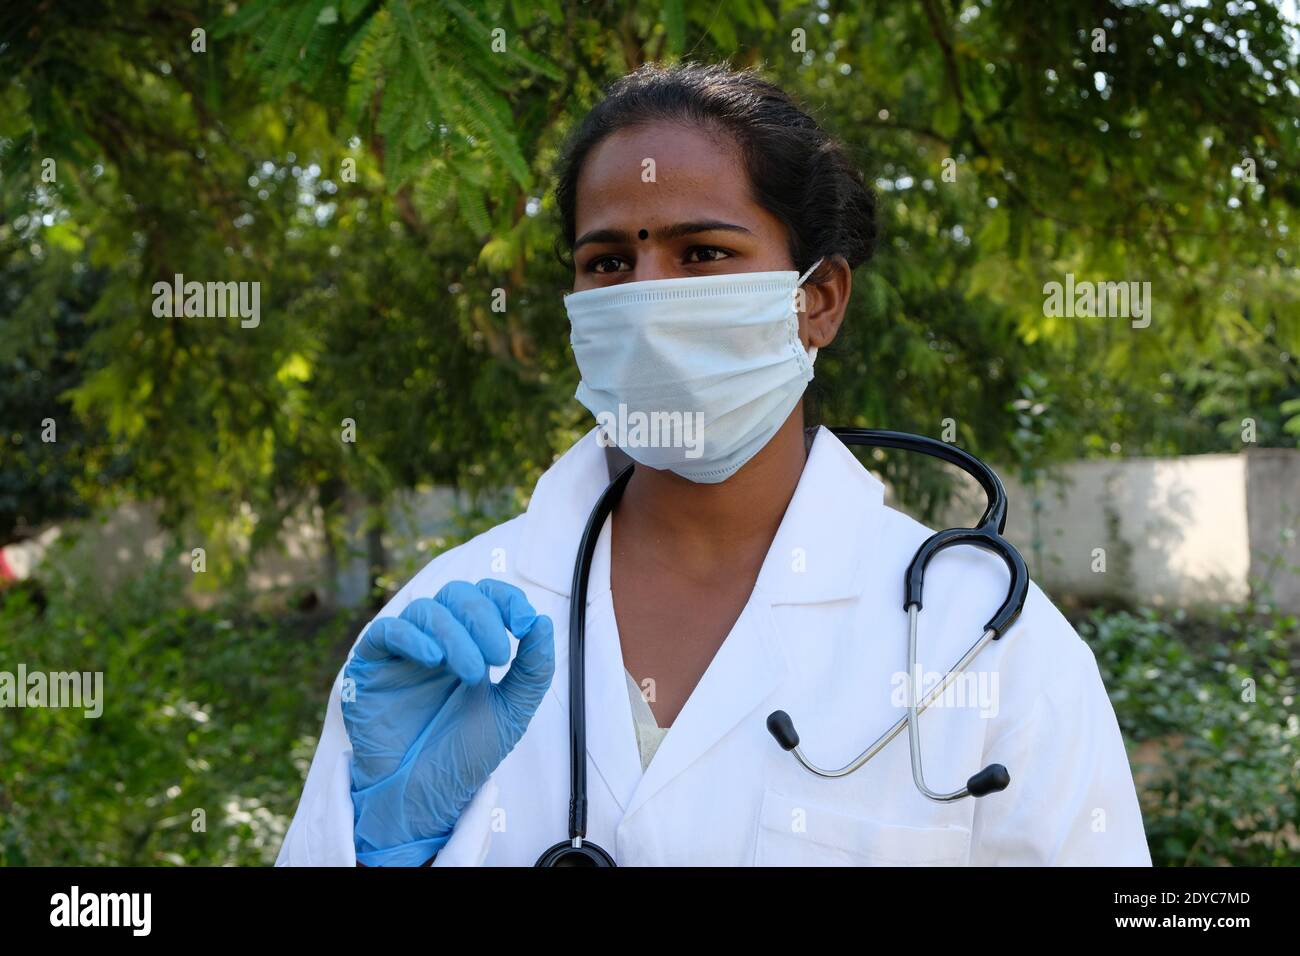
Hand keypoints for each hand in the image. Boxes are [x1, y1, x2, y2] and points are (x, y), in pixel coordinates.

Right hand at [342, 579, 553, 865]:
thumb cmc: (465, 754)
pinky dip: (412, 637)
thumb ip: (533, 670)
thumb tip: (543, 622)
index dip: (506, 600)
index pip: (487, 597)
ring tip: (472, 673)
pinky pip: (386, 632)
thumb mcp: (511, 712)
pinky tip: (433, 659)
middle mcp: (437, 639)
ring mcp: (403, 650)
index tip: (524, 624)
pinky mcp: (371, 665)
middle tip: (498, 658)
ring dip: (454, 634)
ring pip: (426, 610)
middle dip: (482, 618)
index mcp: (471, 642)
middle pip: (457, 595)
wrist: (425, 797)